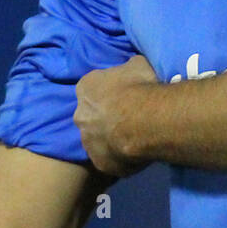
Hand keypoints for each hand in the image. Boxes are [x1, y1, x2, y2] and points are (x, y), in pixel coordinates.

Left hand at [74, 55, 157, 176]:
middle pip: (92, 115)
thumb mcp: (138, 64)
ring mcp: (88, 142)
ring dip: (111, 138)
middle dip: (106, 116)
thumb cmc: (140, 87)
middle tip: (129, 117)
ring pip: (98, 139)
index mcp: (86, 88)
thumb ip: (129, 68)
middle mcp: (80, 115)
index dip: (110, 91)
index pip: (93, 88)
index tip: (125, 94)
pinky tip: (137, 152)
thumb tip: (131, 69)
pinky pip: (111, 159)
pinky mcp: (100, 163)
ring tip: (135, 136)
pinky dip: (121, 156)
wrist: (146, 120)